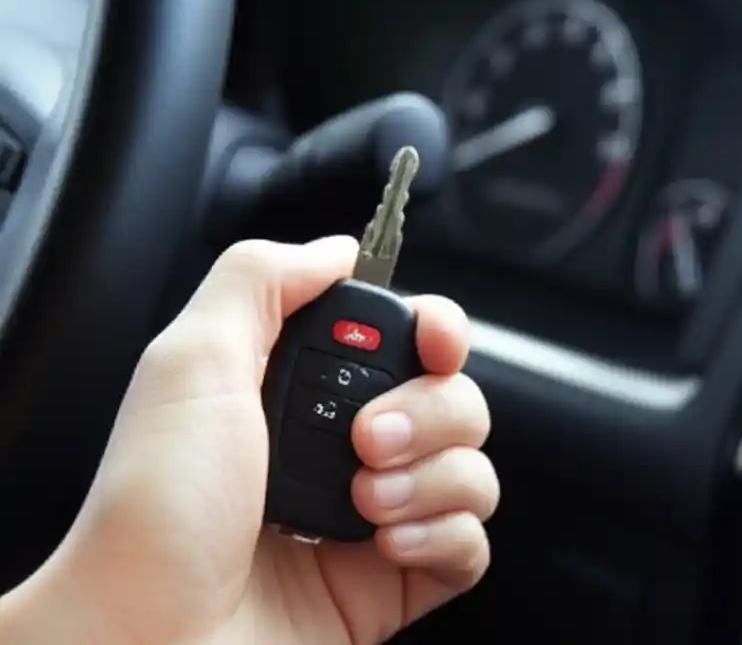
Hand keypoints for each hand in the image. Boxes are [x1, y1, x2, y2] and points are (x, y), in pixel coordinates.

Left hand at [0, 237, 497, 643]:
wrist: (153, 637)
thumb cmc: (155, 512)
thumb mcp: (189, 363)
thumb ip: (259, 280)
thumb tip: (335, 248)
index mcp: (303, 391)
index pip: (407, 338)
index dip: (438, 329)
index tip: (434, 341)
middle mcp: (348, 450)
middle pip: (457, 398)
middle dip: (429, 412)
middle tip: (366, 439)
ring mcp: (378, 517)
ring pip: (474, 469)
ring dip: (432, 480)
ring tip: (363, 505)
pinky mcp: (399, 583)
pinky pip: (471, 544)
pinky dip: (444, 537)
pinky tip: (388, 545)